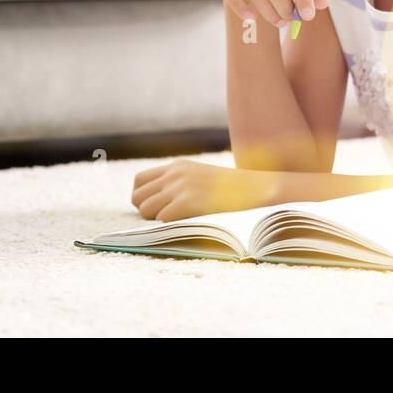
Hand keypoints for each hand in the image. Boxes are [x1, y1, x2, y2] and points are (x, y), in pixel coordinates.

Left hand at [131, 158, 272, 220]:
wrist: (255, 190)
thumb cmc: (230, 191)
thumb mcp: (200, 177)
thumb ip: (179, 183)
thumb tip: (155, 203)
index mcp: (177, 166)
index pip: (139, 181)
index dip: (143, 197)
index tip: (156, 207)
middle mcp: (174, 174)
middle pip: (138, 197)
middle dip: (147, 210)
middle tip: (167, 217)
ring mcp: (180, 187)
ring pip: (145, 210)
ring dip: (158, 219)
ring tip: (179, 220)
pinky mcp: (186, 203)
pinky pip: (161, 219)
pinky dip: (170, 226)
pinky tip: (188, 223)